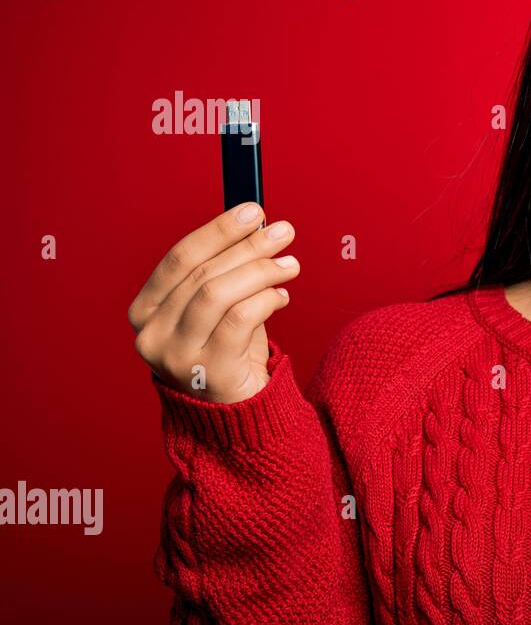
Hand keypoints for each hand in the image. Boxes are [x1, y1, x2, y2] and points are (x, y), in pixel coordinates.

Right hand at [127, 203, 299, 403]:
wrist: (235, 413)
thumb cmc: (227, 351)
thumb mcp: (219, 308)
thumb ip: (226, 272)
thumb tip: (257, 226)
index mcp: (145, 311)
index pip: (179, 258)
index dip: (217, 231)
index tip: (252, 211)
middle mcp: (151, 334)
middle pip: (202, 273)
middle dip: (247, 247)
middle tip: (283, 232)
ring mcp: (175, 356)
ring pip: (218, 293)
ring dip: (260, 271)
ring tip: (290, 265)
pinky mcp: (207, 373)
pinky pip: (239, 320)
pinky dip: (266, 300)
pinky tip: (282, 296)